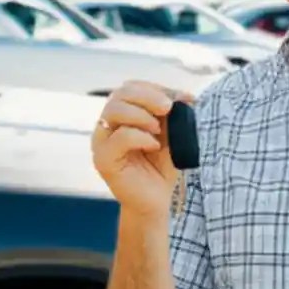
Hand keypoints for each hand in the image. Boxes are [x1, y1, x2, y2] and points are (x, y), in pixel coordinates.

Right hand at [91, 80, 194, 219]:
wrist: (156, 200)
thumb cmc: (161, 166)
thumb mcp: (171, 134)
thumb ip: (174, 115)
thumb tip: (186, 96)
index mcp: (121, 114)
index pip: (130, 87)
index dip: (154, 88)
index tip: (181, 98)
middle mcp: (107, 125)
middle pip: (119, 93)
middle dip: (147, 96)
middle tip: (168, 108)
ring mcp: (102, 141)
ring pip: (113, 110)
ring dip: (141, 114)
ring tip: (158, 129)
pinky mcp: (103, 160)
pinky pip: (118, 138)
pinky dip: (140, 137)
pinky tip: (153, 146)